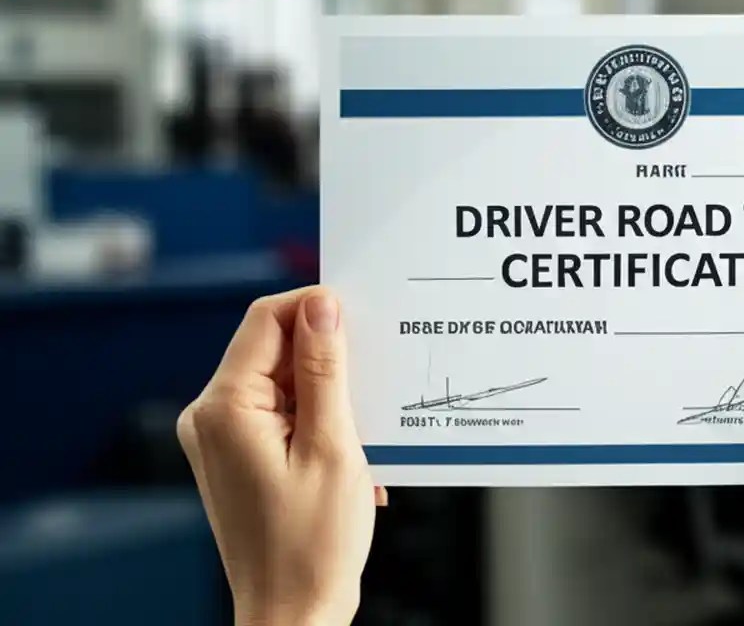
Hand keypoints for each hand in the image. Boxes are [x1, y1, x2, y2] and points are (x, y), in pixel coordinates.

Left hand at [177, 288, 385, 624]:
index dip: (314, 308)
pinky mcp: (238, 457)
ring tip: (363, 434)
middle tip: (374, 380)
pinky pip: (281, 413)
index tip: (361, 313)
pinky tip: (351, 456)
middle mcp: (211, 418)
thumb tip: (323, 308)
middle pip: (274, 349)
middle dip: (328, 357)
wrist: (292, 615)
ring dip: (330, 395)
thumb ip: (325, 370)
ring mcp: (221, 439)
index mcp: (225, 408)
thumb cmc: (311, 547)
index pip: (266, 320)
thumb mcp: (332, 446)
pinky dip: (321, 422)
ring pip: (283, 382)